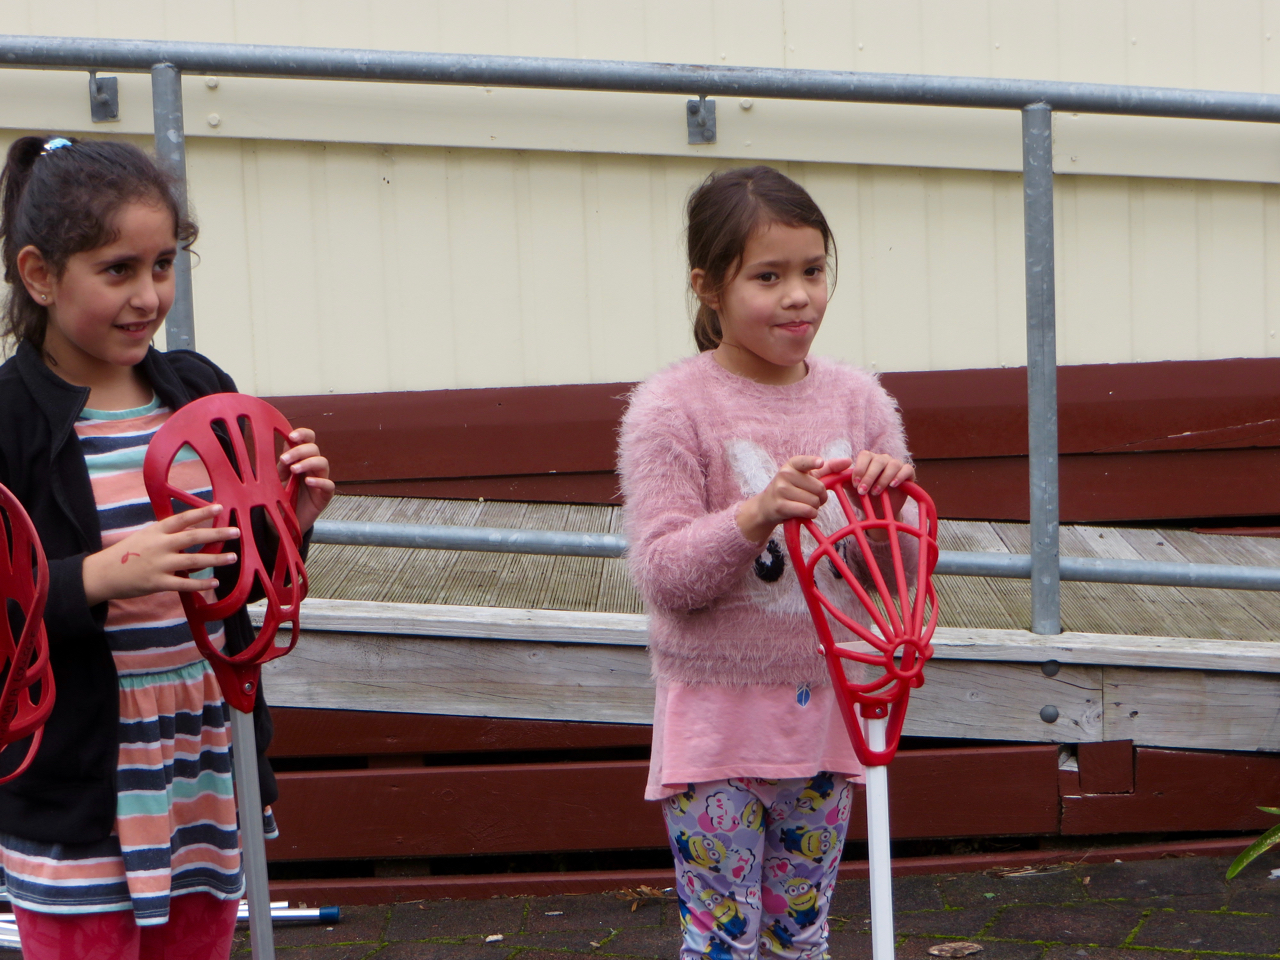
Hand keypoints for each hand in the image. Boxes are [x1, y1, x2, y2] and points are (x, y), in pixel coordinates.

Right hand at [82, 504, 238, 605]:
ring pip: (193, 561)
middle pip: (193, 537)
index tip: (220, 506)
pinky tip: (214, 582)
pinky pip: (185, 584)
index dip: (201, 512)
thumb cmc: (126, 554)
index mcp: (156, 530)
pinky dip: (201, 584)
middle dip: (216, 533)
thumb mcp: (145, 536)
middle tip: (236, 531)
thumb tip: (193, 532)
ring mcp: (159, 564)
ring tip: (232, 557)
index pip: (182, 518)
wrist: (102, 574)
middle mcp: (160, 545)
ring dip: (215, 559)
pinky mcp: (158, 583)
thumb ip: (167, 535)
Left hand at [277, 427, 333, 531]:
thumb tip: (285, 447)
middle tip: (284, 459)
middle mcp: (312, 466)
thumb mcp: (276, 478)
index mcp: (300, 458)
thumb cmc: (280, 496)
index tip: (292, 436)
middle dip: (299, 451)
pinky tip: (308, 482)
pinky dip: (319, 481)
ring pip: (323, 462)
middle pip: (314, 449)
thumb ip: (282, 464)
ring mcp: (320, 479)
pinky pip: (328, 484)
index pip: (307, 440)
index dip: (303, 434)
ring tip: (294, 470)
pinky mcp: (324, 495)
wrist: (282, 521)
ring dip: (308, 462)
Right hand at [735, 455, 853, 544]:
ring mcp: (781, 490)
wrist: (767, 506)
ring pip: (814, 501)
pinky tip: (805, 513)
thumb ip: (829, 468)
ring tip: (805, 505)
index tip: (820, 463)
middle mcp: (785, 474)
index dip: (813, 463)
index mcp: (792, 464)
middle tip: (812, 498)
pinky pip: (807, 511)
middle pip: (818, 488)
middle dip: (821, 497)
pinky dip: (811, 514)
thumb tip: (849, 461)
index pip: (804, 461)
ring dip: (815, 507)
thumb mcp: (807, 477)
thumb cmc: (792, 489)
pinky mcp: (781, 506)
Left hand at [850, 451, 914, 540]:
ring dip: (883, 478)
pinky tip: (893, 485)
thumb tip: (838, 475)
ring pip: (892, 464)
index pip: (864, 456)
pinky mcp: (908, 473)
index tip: (855, 484)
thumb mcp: (853, 491)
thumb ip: (845, 481)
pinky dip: (900, 476)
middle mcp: (882, 460)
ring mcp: (896, 465)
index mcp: (869, 460)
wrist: (879, 512)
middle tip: (863, 491)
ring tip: (876, 492)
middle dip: (869, 476)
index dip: (860, 469)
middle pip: (877, 460)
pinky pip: (907, 469)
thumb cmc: (864, 498)